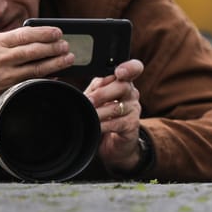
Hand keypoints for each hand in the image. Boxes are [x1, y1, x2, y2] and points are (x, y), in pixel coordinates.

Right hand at [0, 25, 73, 124]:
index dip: (44, 32)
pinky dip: (46, 78)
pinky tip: (57, 75)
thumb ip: (6, 42)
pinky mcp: (7, 91)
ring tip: (68, 58)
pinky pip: (32, 83)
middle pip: (33, 50)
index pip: (23, 34)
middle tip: (67, 46)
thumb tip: (34, 38)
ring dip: (56, 62)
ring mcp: (3, 76)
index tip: (58, 32)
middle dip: (54, 47)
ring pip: (36, 67)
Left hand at [84, 59, 145, 173]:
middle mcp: (132, 94)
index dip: (129, 68)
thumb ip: (93, 90)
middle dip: (102, 93)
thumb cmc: (105, 117)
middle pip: (123, 86)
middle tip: (89, 101)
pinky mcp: (132, 126)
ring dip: (99, 111)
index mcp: (123, 82)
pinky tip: (95, 126)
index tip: (120, 72)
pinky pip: (117, 123)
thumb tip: (77, 88)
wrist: (114, 143)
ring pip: (117, 106)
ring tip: (89, 115)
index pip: (133, 69)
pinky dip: (103, 125)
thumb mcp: (97, 100)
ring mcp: (134, 110)